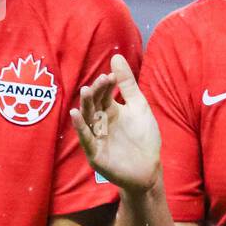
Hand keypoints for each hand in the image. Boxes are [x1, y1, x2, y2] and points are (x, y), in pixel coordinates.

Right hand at [69, 53, 160, 192]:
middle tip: (100, 81)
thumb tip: (116, 57)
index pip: (103, 94)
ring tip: (85, 91)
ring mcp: (96, 137)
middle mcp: (100, 122)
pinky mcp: (95, 153)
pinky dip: (80, 127)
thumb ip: (127, 84)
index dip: (106, 85)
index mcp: (110, 111)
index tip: (111, 76)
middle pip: (93, 104)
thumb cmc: (144, 138)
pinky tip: (76, 115)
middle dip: (95, 92)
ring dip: (85, 105)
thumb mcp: (138, 107)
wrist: (149, 169)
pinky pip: (85, 138)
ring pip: (87, 119)